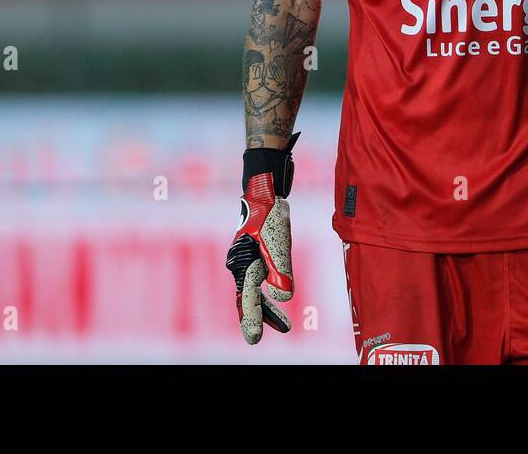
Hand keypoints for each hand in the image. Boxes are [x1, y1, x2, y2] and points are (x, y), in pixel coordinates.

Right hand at [226, 134, 298, 343]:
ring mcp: (248, 257)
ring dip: (268, 308)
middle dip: (262, 318)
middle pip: (249, 298)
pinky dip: (270, 290)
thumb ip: (279, 269)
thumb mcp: (277, 241)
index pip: (246, 298)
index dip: (252, 319)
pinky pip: (261, 278)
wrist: (266, 187)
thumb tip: (283, 297)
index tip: (254, 340)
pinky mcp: (258, 251)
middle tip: (269, 337)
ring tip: (285, 325)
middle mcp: (242, 262)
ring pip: (255, 290)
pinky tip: (278, 296)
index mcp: (242, 263)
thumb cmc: (269, 212)